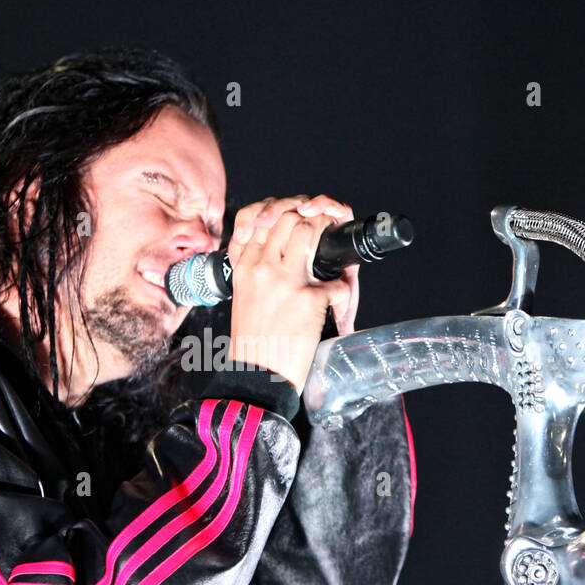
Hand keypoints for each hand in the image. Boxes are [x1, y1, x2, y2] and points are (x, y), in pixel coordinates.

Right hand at [226, 194, 356, 392]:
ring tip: (331, 251)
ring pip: (309, 230)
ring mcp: (285, 280)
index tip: (295, 218)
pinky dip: (340, 293)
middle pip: (288, 217)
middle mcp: (262, 267)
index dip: (281, 210)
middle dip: (309, 216)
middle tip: (322, 229)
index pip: (258, 218)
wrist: (257, 374)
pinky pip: (335, 281)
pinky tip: (336, 305)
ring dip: (326, 235)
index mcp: (244, 266)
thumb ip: (256, 267)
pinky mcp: (308, 298)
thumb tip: (276, 247)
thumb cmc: (252, 340)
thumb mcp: (244, 295)